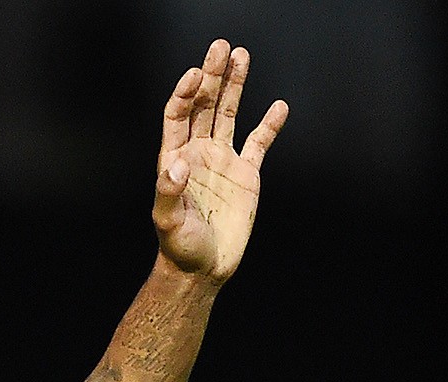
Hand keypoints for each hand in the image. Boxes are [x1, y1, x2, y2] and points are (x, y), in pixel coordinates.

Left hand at [152, 41, 287, 283]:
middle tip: (221, 47)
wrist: (204, 268)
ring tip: (242, 56)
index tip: (198, 74)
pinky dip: (269, 126)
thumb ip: (168, 192)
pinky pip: (259, 143)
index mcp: (175, 156)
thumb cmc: (180, 247)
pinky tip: (279, 106)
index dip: (186, 92)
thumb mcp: (167, 222)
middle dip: (213, 75)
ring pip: (229, 114)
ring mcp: (223, 160)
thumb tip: (178, 163)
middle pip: (205, 104)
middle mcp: (198, 151)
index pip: (178, 113)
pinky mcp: (246, 175)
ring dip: (235, 86)